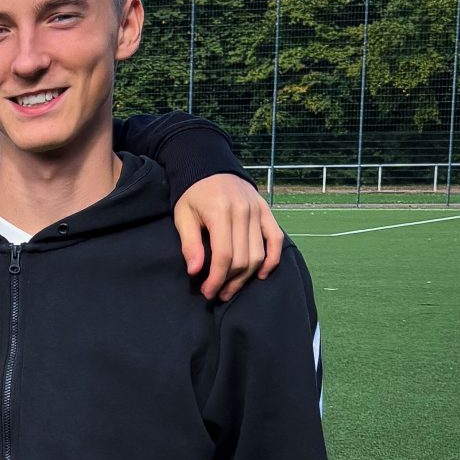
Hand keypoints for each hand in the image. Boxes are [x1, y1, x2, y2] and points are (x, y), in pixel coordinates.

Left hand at [173, 173, 284, 300]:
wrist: (209, 166)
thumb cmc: (192, 194)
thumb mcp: (183, 215)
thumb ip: (189, 243)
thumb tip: (195, 271)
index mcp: (221, 212)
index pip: (224, 256)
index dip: (217, 279)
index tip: (208, 292)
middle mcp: (243, 212)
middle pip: (242, 259)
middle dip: (230, 282)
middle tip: (217, 294)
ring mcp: (257, 211)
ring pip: (258, 254)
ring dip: (247, 277)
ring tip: (231, 288)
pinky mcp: (265, 210)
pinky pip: (275, 238)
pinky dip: (272, 259)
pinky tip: (261, 274)